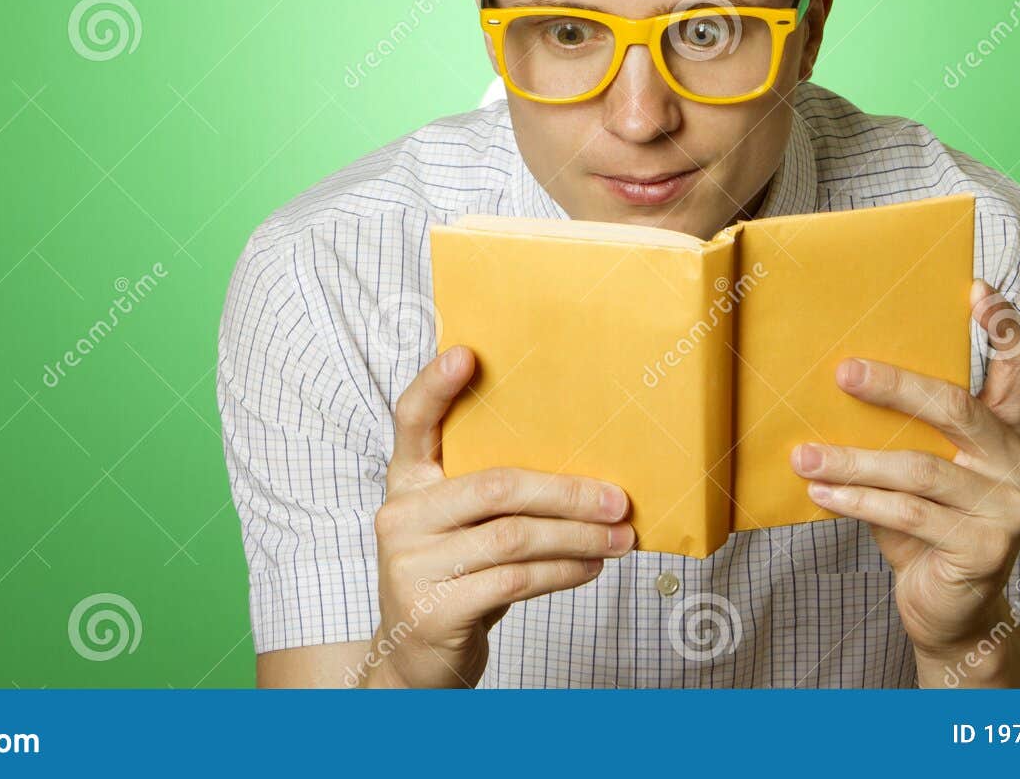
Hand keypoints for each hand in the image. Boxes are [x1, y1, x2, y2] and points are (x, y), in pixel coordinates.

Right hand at [361, 344, 635, 687]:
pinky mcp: (433, 610)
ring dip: (578, 537)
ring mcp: (410, 565)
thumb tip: (585, 470)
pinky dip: (563, 572)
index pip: (410, 421)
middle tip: (619, 499)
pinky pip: (515, 580)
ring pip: (513, 536)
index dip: (434, 385)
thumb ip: (490, 497)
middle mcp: (399, 517)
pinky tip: (590, 568)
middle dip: (568, 491)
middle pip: (495, 485)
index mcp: (405, 484)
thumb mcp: (460, 531)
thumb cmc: (455, 580)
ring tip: (620, 539)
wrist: (414, 666)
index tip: (466, 353)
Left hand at [789, 280, 1019, 684]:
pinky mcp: (987, 548)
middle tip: (843, 372)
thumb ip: (906, 428)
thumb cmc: (926, 524)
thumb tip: (839, 375)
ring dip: (853, 459)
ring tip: (804, 453)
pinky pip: (910, 514)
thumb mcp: (920, 468)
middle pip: (958, 408)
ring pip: (921, 469)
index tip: (976, 288)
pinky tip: (822, 492)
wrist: (950, 610)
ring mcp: (1010, 507)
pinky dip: (858, 501)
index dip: (1004, 324)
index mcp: (1009, 430)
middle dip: (896, 386)